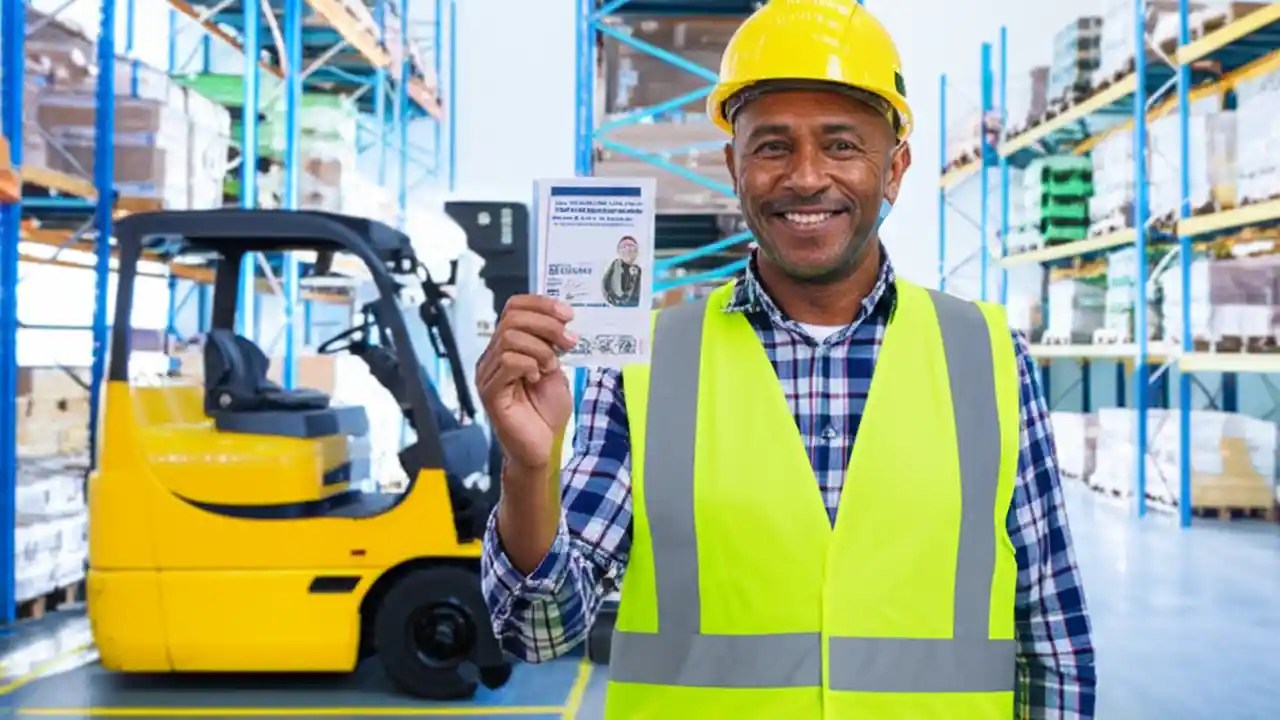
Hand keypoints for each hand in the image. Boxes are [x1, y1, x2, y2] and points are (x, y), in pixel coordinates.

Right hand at [476, 295, 577, 469]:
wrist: (542, 449)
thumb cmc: (545, 412)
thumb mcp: (555, 370)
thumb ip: (552, 346)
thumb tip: (561, 321)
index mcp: (506, 346)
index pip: (513, 307)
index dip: (540, 304)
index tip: (568, 315)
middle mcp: (492, 356)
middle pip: (512, 318)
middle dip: (547, 325)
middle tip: (569, 342)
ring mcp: (487, 374)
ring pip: (509, 338)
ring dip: (540, 348)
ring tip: (551, 367)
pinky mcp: (490, 391)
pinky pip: (507, 362)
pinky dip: (529, 365)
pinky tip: (537, 379)